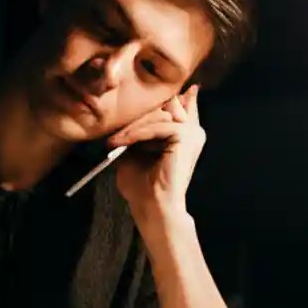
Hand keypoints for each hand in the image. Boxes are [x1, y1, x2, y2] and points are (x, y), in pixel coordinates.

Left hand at [108, 85, 204, 219]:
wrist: (151, 206)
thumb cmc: (142, 185)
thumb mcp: (135, 150)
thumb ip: (138, 130)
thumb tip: (130, 113)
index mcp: (184, 132)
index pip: (175, 103)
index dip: (157, 101)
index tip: (132, 110)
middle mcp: (192, 129)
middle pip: (162, 105)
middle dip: (136, 119)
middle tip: (116, 137)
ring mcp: (192, 132)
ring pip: (158, 114)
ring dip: (133, 128)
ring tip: (115, 142)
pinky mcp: (186, 136)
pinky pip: (157, 125)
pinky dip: (137, 134)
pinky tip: (122, 143)